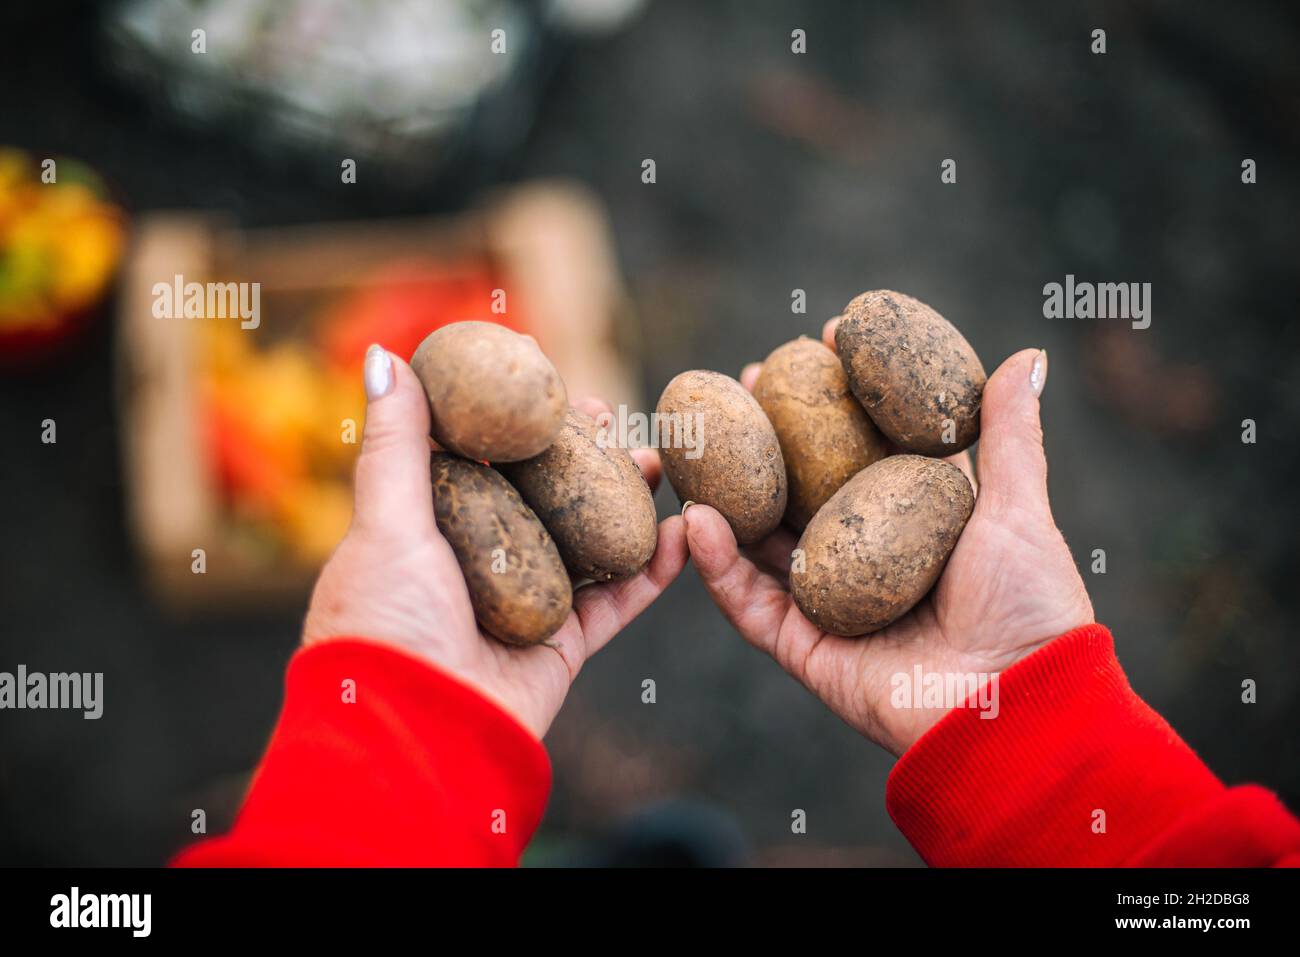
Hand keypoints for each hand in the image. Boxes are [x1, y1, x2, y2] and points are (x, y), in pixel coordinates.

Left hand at [303, 344, 687, 738]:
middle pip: (539, 498)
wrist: (414, 736)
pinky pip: (615, 601)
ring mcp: (522, 606)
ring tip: (654, 461)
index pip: (480, 464)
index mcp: (426, 533)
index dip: (516, 423)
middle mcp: (476, 567)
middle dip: (578, 456)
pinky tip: (682, 531)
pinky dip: (651, 569)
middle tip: (613, 417)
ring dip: (620, 502)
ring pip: (583, 542)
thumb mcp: (384, 521)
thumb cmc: (384, 624)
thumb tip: (384, 357)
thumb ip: (397, 443)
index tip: (549, 383)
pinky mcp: (561, 647)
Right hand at [683, 323, 1093, 755]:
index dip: (840, 400)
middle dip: (770, 438)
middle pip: (803, 490)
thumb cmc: (1028, 604)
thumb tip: (1030, 353)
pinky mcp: (804, 648)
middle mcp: (866, 560)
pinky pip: (749, 603)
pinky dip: (717, 565)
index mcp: (914, 524)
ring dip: (729, 495)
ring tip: (697, 445)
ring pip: (762, 544)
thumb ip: (1009, 435)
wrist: (1018, 706)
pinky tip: (696, 519)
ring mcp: (830, 603)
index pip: (864, 450)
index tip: (822, 343)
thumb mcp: (1018, 506)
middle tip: (742, 386)